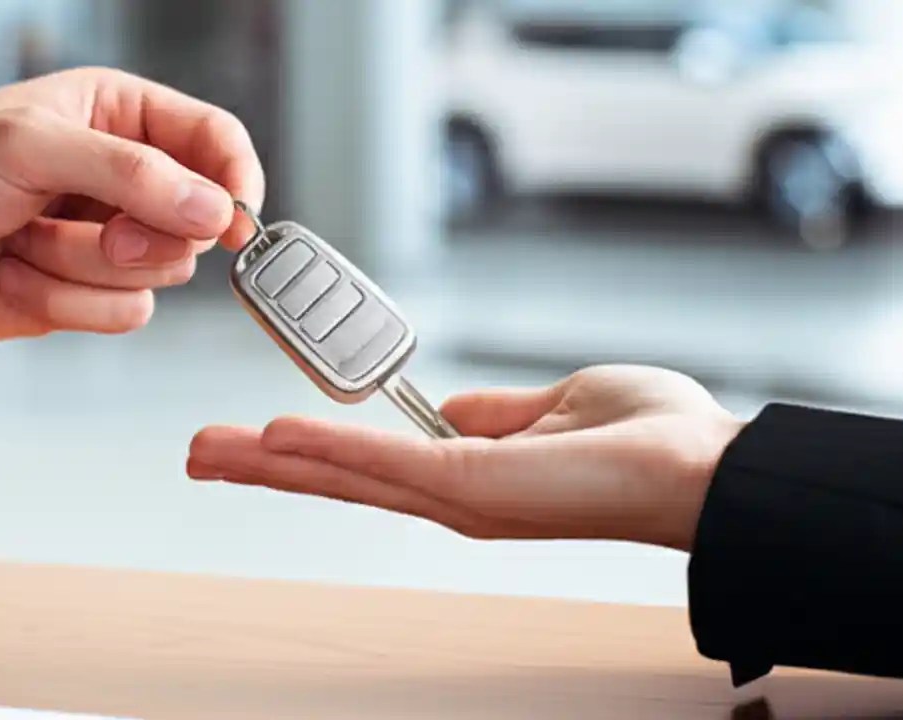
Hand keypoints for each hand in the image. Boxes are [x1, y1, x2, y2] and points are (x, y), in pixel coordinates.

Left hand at [0, 67, 264, 342]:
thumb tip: (213, 209)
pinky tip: (15, 275)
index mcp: (115, 113)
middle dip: (140, 233)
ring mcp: (105, 238)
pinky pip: (125, 314)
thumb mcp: (28, 147)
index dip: (235, 178)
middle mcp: (120, 176)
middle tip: (95, 228)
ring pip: (161, 273)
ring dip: (86, 267)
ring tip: (24, 241)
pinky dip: (67, 302)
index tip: (234, 221)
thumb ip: (129, 172)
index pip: (213, 139)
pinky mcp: (86, 292)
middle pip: (197, 218)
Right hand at [188, 366, 744, 550]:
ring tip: (208, 449)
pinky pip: (384, 461)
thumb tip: (450, 410)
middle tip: (200, 452)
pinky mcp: (471, 484)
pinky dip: (325, 447)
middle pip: (337, 476)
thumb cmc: (648, 438)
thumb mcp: (555, 404)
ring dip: (270, 460)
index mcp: (469, 473)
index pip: (368, 461)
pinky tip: (273, 437)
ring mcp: (456, 495)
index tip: (259, 433)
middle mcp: (451, 495)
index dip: (308, 448)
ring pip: (343, 474)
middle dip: (263, 465)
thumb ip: (494, 412)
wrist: (703, 468)